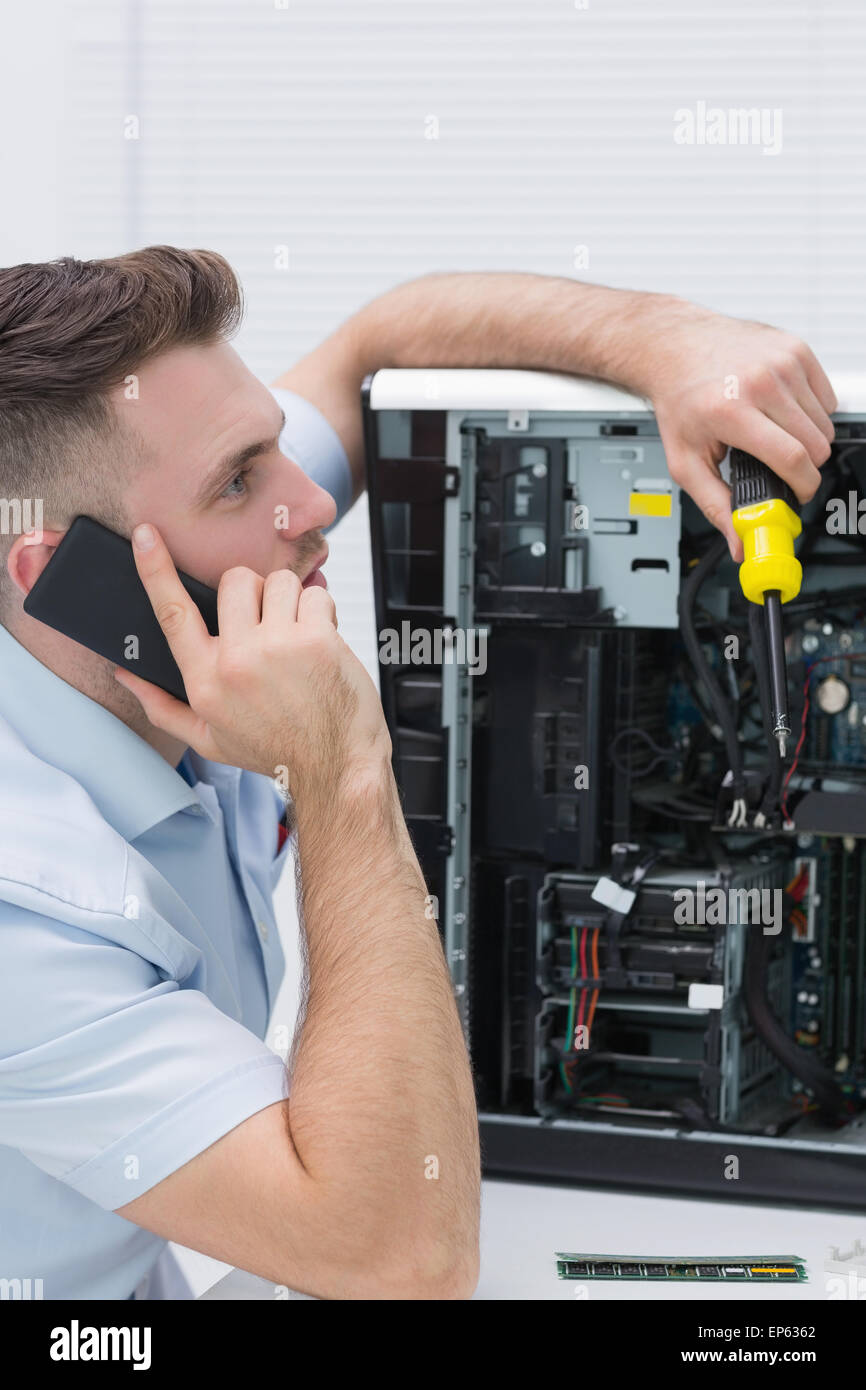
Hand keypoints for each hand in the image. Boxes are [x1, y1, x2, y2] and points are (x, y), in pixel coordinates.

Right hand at [113, 523, 391, 799]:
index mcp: (204, 680)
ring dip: (291, 600)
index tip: (145, 536)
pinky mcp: (316, 641)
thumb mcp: (207, 739)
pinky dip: (322, 609)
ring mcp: (277, 648)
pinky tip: (322, 640)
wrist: (334, 766)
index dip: (154, 569)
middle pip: (234, 581)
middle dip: (254, 591)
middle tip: (269, 621)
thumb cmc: (275, 750)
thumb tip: (123, 675)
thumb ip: (161, 705)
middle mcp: (236, 660)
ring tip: (298, 635)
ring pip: (278, 582)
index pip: (171, 613)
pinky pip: (315, 593)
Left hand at [635, 301, 836, 560]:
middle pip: (816, 444)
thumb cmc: (680, 401)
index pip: (792, 457)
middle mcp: (760, 381)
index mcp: (731, 410)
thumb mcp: (685, 460)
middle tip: (780, 468)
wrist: (676, 348)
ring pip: (825, 423)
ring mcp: (782, 362)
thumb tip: (740, 541)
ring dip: (808, 439)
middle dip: (805, 467)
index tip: (796, 494)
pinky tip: (781, 411)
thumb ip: (715, 505)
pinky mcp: (796, 349)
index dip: (803, 486)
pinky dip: (812, 413)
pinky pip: (826, 397)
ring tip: (774, 435)